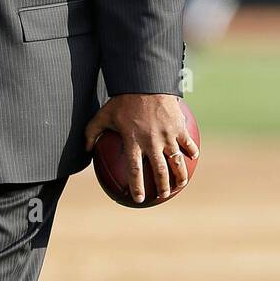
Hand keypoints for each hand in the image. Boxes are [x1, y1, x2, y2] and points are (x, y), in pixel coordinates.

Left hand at [84, 93, 199, 203]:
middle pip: (160, 171)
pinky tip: (193, 157)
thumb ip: (91, 133)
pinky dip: (192, 151)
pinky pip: (188, 143)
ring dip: (180, 175)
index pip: (135, 170)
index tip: (139, 199)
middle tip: (163, 196)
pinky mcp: (178, 127)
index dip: (137, 187)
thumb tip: (86, 150)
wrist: (145, 81)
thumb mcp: (102, 115)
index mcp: (133, 141)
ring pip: (177, 161)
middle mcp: (152, 142)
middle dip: (162, 187)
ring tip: (181, 184)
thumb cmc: (122, 99)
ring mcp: (167, 135)